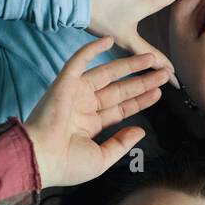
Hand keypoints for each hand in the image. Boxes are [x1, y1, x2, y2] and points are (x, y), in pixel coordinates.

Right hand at [22, 37, 167, 187]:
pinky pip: (79, 61)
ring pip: (106, 74)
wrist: (41, 158)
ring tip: (152, 58)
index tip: (158, 93)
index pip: (121, 109)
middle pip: (119, 90)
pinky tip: (110, 40)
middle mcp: (84, 107)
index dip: (140, 100)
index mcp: (90, 125)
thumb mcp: (102, 159)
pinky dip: (92, 49)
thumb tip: (141, 131)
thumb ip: (121, 144)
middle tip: (163, 73)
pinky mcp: (65, 83)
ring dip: (128, 65)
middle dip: (141, 82)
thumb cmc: (68, 165)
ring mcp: (75, 93)